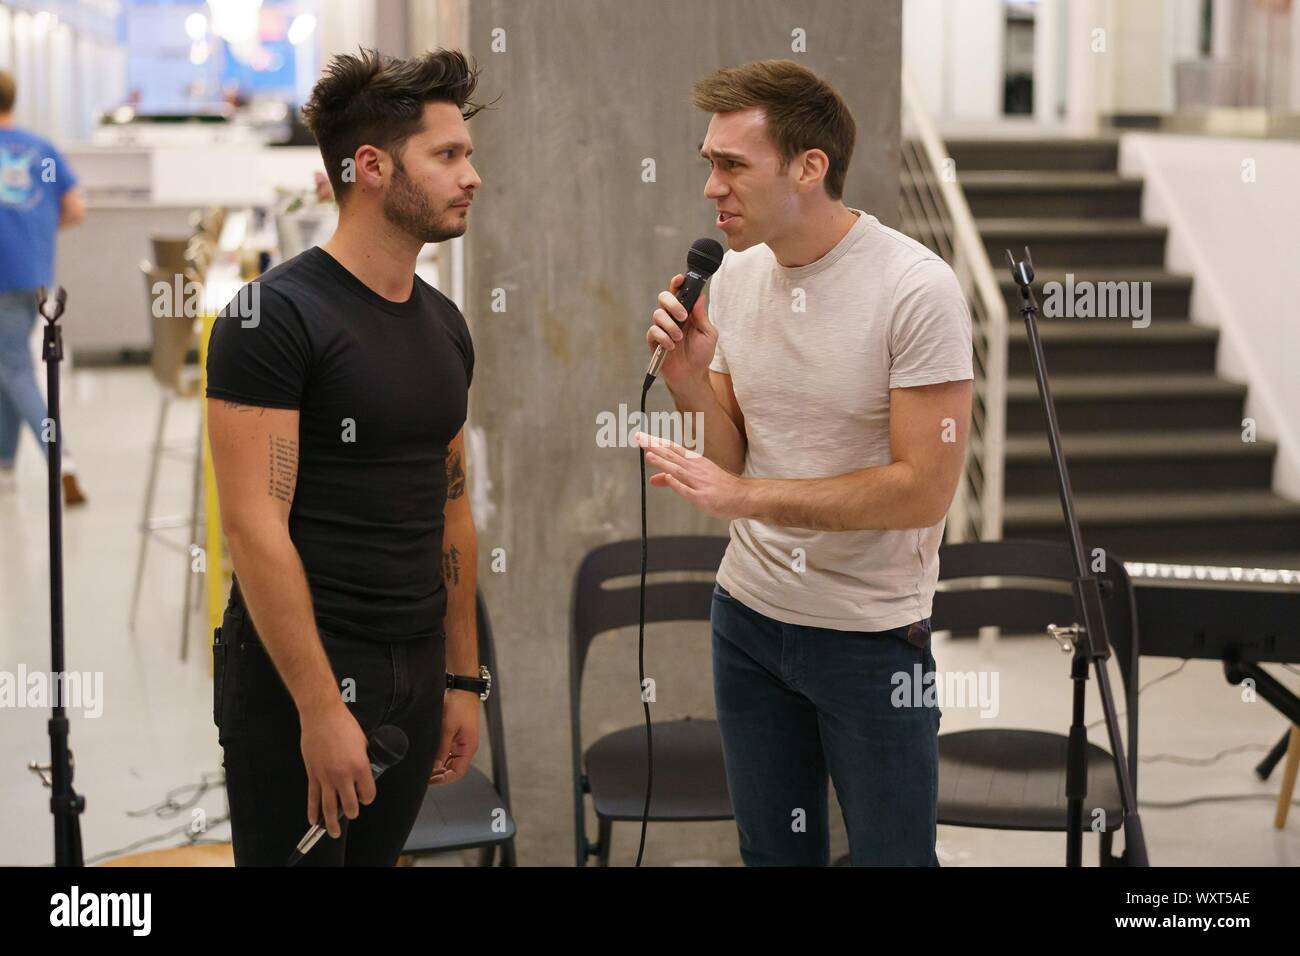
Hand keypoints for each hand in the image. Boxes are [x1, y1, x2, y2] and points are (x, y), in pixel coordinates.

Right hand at [300, 700, 374, 837]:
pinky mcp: (312, 775)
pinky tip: (314, 820)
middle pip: (349, 806)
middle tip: (352, 812)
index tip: (365, 796)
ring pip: (329, 808)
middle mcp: (344, 776)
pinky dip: (312, 812)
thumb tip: (366, 771)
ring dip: (332, 822)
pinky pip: (312, 798)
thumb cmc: (344, 725)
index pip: (368, 794)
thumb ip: (364, 761)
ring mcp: (326, 777)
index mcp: (360, 767)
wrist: (322, 716)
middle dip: (352, 811)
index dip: (367, 797)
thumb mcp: (363, 743)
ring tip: (333, 832)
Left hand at [429, 690, 479, 785]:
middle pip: (453, 769)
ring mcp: (462, 741)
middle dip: (439, 774)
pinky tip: (429, 754)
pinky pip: (449, 751)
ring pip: (450, 761)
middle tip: (423, 773)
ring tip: (424, 764)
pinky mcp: (457, 735)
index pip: (457, 773)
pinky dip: (440, 756)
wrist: (462, 687)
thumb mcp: (447, 729)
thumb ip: (441, 750)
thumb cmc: (458, 705)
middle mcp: (466, 747)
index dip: (443, 780)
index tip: (428, 780)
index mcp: (468, 748)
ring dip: (438, 765)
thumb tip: (434, 768)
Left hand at [636, 431, 750, 520]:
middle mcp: (696, 469)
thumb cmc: (720, 487)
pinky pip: (688, 490)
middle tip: (639, 437)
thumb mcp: (696, 479)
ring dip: (663, 462)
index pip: (672, 449)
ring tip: (648, 454)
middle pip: (672, 455)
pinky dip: (677, 483)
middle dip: (654, 446)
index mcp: (695, 462)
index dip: (656, 442)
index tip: (642, 436)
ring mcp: (699, 483)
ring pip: (678, 470)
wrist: (744, 496)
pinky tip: (667, 477)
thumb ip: (673, 479)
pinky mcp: (703, 498)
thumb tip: (654, 478)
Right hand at [646, 273, 716, 387]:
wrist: (692, 375)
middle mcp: (672, 317)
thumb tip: (699, 296)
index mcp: (686, 313)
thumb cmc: (701, 354)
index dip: (677, 283)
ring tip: (679, 339)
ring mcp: (662, 328)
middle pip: (663, 297)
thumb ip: (701, 315)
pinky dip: (663, 338)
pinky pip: (653, 331)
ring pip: (658, 315)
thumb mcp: (708, 334)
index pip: (679, 293)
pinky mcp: (654, 341)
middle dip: (672, 304)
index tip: (680, 279)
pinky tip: (672, 347)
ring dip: (670, 326)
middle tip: (683, 316)